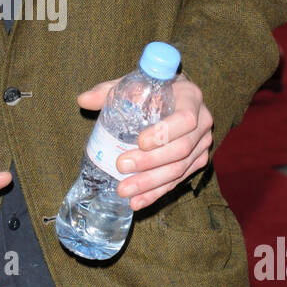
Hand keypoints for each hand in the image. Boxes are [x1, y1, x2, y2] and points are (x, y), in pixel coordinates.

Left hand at [76, 75, 212, 209]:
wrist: (175, 98)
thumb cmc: (153, 90)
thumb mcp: (133, 85)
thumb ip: (109, 91)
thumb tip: (83, 100)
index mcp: (191, 98)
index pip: (185, 119)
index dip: (164, 133)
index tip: (139, 142)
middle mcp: (203, 123)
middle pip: (181, 149)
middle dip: (149, 162)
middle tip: (120, 166)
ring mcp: (201, 145)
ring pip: (179, 169)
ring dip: (150, 183)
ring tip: (124, 190)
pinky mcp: (197, 162)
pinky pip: (177, 181)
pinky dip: (156, 193)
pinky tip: (137, 201)